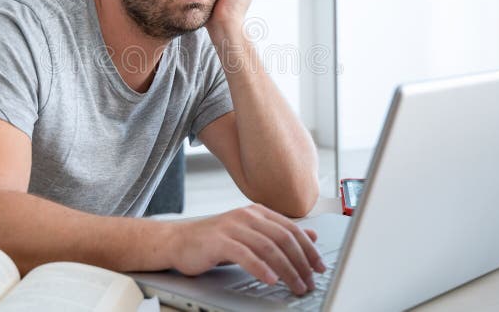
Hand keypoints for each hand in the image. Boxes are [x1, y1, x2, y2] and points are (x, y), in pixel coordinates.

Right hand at [169, 204, 325, 295]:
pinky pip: (245, 254)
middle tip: (310, 281)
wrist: (178, 241)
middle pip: (283, 238)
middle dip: (301, 262)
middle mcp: (247, 216)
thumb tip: (311, 234)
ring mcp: (233, 227)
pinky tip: (270, 279)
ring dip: (286, 269)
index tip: (320, 267)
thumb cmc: (214, 240)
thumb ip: (279, 233)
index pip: (291, 229)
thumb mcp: (251, 234)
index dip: (309, 249)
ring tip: (296, 285)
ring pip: (268, 247)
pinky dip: (260, 268)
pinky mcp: (219, 241)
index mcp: (257, 212)